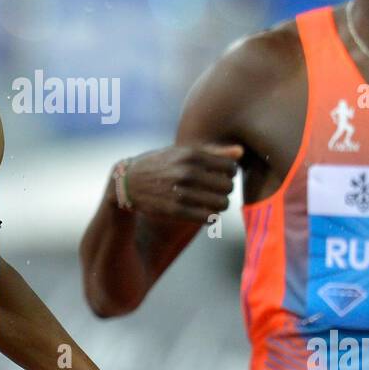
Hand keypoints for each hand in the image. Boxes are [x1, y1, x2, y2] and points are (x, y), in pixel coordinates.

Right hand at [118, 143, 241, 220]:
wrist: (127, 182)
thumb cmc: (160, 164)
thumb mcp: (182, 151)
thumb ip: (213, 152)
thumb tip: (241, 153)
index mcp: (191, 154)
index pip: (230, 168)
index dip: (229, 174)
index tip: (220, 176)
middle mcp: (187, 172)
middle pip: (228, 186)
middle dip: (224, 190)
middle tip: (214, 191)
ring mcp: (181, 192)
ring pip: (221, 204)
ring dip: (219, 205)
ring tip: (210, 201)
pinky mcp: (175, 211)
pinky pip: (208, 218)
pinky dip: (210, 216)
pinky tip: (203, 211)